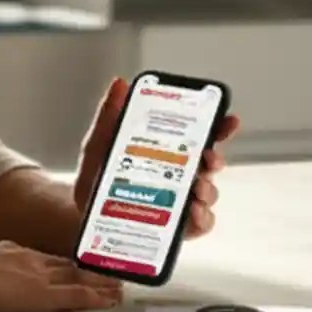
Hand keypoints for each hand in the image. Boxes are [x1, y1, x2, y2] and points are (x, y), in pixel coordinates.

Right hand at [0, 241, 122, 311]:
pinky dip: (97, 298)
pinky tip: (111, 300)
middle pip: (67, 263)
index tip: (77, 263)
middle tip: (111, 270)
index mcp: (8, 250)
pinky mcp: (41, 295)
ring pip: (79, 277)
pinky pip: (78, 295)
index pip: (45, 257)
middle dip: (90, 268)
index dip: (63, 262)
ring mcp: (36, 274)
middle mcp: (27, 258)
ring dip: (101, 281)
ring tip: (119, 285)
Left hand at [73, 77, 241, 239]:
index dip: (220, 127)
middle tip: (209, 158)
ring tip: (196, 188)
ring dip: (209, 189)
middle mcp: (179, 176)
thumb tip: (120, 83)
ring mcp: (182, 202)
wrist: (82, 218)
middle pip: (210, 165)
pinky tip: (193, 211)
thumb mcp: (99, 143)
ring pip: (209, 193)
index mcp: (167, 152)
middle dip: (216, 159)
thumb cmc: (95, 179)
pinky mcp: (179, 228)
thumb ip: (110, 115)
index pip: (200, 137)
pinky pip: (202, 223)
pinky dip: (203, 217)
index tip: (229, 120)